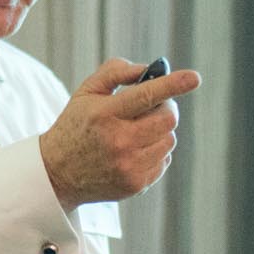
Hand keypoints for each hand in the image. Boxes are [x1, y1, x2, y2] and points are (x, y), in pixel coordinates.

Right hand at [41, 57, 200, 206]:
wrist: (58, 172)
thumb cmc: (77, 125)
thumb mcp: (86, 92)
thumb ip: (115, 72)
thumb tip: (148, 69)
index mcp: (104, 114)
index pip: (146, 95)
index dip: (173, 85)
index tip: (194, 77)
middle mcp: (118, 141)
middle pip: (167, 119)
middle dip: (166, 107)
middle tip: (154, 106)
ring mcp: (128, 166)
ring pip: (169, 140)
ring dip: (160, 131)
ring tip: (138, 131)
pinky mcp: (136, 184)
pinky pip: (164, 160)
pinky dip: (156, 151)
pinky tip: (135, 151)